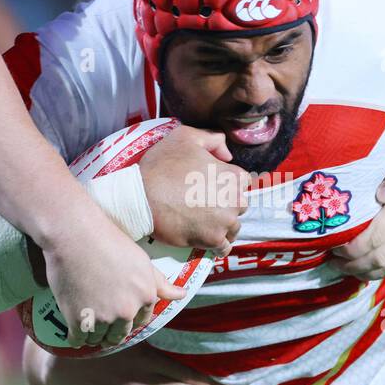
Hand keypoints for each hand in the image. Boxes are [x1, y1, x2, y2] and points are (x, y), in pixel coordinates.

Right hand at [41, 215, 185, 348]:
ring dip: (94, 335)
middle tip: (100, 319)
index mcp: (145, 296)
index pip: (141, 321)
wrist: (75, 235)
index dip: (129, 317)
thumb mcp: (142, 261)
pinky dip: (76, 338)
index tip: (117, 311)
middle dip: (112, 331)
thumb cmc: (109, 242)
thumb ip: (160, 283)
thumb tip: (181, 294)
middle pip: (120, 335)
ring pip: (99, 339)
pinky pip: (78, 340)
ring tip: (87, 323)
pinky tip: (74, 332)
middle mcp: (127, 310)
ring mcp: (103, 317)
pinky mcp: (79, 320)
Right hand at [139, 125, 247, 253]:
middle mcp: (235, 199)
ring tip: (204, 222)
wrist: (141, 197)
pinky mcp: (212, 240)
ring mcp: (225, 222)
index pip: (243, 181)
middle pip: (240, 205)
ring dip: (223, 225)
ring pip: (233, 227)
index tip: (213, 187)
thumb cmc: (161, 166)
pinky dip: (217, 244)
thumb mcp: (185, 137)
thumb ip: (213, 139)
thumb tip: (228, 154)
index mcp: (232, 175)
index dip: (227, 183)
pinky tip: (206, 239)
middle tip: (206, 204)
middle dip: (227, 205)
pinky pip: (223, 247)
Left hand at [331, 133, 384, 279]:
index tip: (333, 246)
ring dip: (367, 272)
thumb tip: (381, 194)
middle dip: (354, 264)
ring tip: (346, 269)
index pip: (374, 237)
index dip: (352, 247)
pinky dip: (383, 269)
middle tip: (332, 262)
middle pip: (379, 258)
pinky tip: (369, 267)